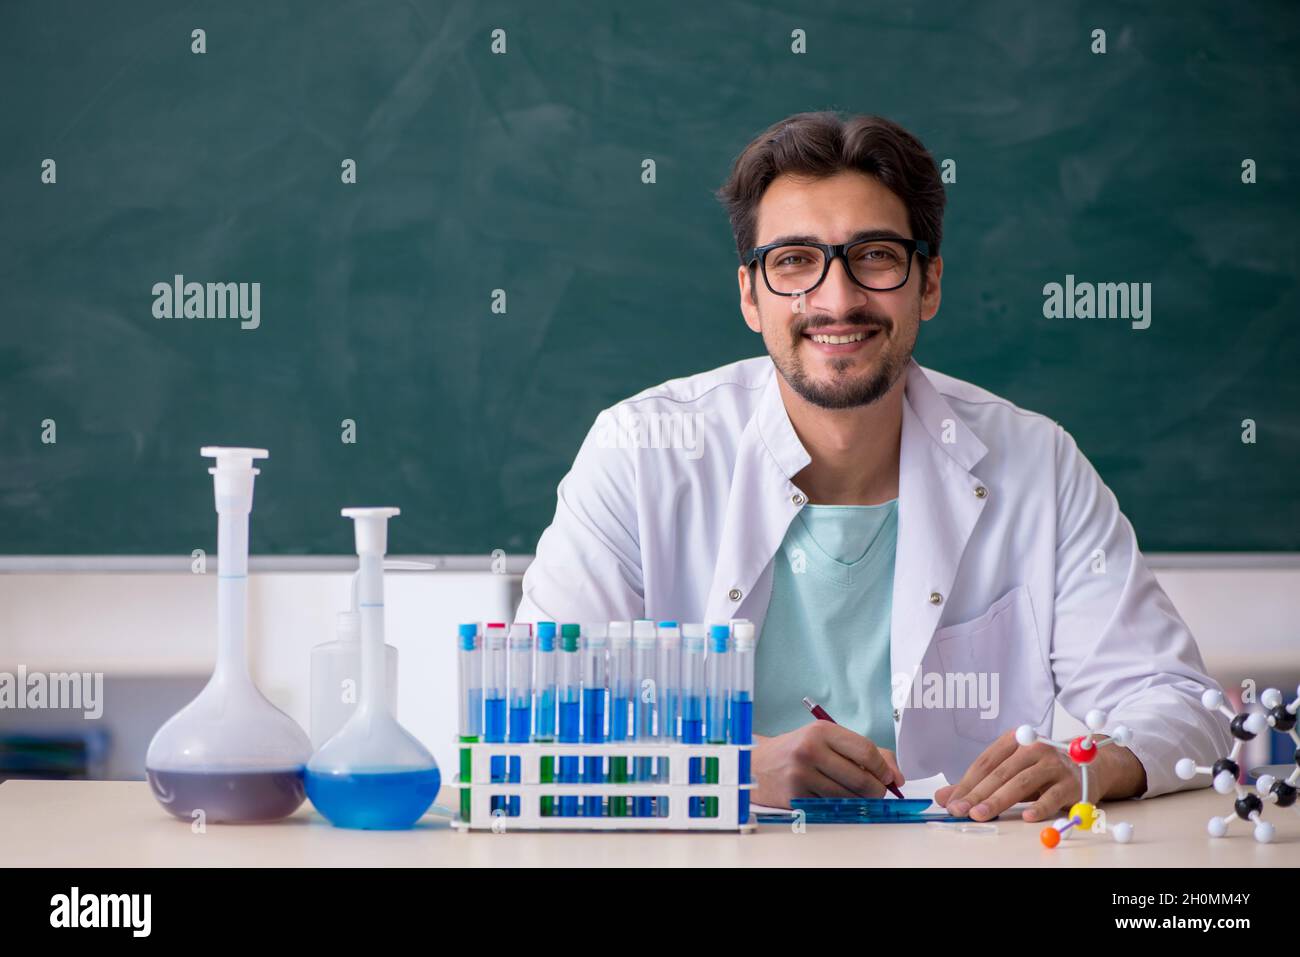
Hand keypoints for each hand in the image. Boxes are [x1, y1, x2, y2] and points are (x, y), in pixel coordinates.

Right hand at [752, 723, 903, 808]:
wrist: (757, 764)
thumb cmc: (798, 750)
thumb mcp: (826, 739)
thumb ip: (863, 752)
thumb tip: (896, 777)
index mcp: (821, 730)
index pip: (866, 751)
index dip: (883, 768)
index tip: (889, 777)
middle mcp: (810, 750)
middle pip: (861, 778)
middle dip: (877, 790)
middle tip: (877, 792)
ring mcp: (801, 775)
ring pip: (849, 797)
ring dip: (860, 801)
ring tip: (855, 794)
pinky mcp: (796, 797)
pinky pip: (832, 807)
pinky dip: (840, 807)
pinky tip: (834, 797)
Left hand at [935, 728, 1141, 822]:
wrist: (1092, 764)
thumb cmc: (1043, 769)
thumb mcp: (1011, 771)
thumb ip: (978, 784)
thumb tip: (943, 798)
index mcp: (1016, 740)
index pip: (985, 762)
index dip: (966, 783)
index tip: (950, 802)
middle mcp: (1034, 747)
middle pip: (1000, 773)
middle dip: (977, 793)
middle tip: (959, 810)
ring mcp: (1054, 764)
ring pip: (1021, 783)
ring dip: (998, 800)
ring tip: (980, 815)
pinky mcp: (1072, 783)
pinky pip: (1053, 796)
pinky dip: (1039, 807)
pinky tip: (1026, 817)